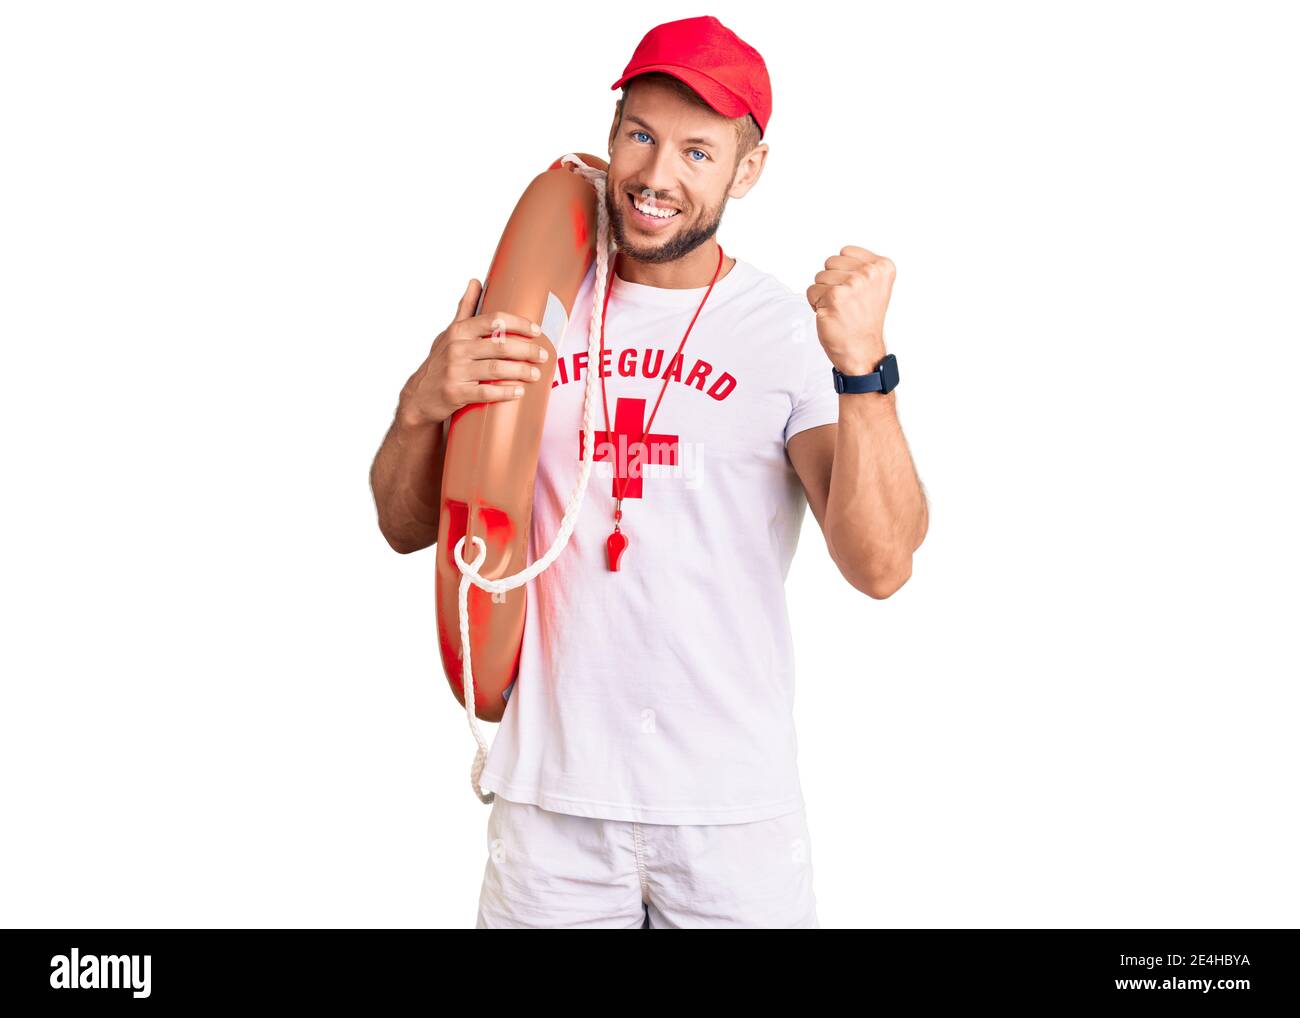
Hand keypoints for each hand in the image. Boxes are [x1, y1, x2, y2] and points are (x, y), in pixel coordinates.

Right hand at [397, 279, 550, 427]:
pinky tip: (519, 391)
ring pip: (495, 369)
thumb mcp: (449, 333)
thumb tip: (475, 281)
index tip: (536, 330)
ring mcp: (455, 372)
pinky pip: (485, 392)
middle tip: (543, 355)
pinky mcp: (455, 394)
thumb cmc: (440, 362)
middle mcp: (456, 349)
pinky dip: (505, 392)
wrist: (419, 396)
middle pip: (500, 345)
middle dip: (526, 350)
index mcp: (459, 331)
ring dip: (520, 371)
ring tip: (536, 374)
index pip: (494, 320)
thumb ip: (465, 309)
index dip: (518, 324)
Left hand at [806, 245, 894, 374]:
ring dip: (823, 294)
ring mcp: (852, 284)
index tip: (855, 291)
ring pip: (819, 277)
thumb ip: (861, 266)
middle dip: (832, 282)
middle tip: (846, 302)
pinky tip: (831, 315)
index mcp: (882, 267)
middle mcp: (869, 273)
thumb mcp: (873, 286)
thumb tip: (840, 255)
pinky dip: (816, 304)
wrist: (862, 350)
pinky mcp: (835, 296)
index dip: (843, 272)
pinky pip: (811, 291)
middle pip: (830, 262)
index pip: (845, 252)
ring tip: (839, 309)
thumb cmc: (864, 320)